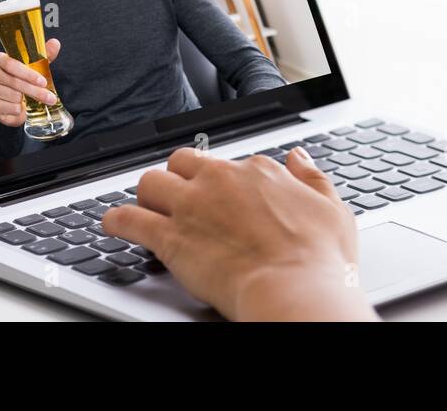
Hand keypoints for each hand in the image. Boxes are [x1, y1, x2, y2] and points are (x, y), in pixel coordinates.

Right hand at [0, 39, 59, 126]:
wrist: (8, 96)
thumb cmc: (21, 76)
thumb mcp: (33, 65)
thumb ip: (44, 55)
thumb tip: (55, 43)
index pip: (11, 64)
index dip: (28, 74)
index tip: (43, 81)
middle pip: (15, 82)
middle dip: (35, 91)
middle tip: (50, 98)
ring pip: (14, 96)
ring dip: (27, 100)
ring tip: (31, 99)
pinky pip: (11, 108)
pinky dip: (20, 109)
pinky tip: (21, 105)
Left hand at [102, 145, 378, 320]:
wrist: (294, 290)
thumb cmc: (318, 260)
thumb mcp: (334, 210)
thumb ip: (313, 178)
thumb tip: (299, 156)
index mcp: (259, 172)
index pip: (230, 164)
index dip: (225, 183)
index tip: (225, 198)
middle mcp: (221, 180)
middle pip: (182, 162)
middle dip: (179, 177)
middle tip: (182, 199)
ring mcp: (191, 206)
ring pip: (150, 182)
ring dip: (147, 195)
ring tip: (148, 209)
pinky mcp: (169, 237)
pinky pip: (127, 219)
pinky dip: (115, 221)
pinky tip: (113, 225)